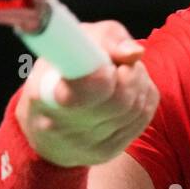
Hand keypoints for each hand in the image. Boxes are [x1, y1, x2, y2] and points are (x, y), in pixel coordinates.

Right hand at [17, 20, 159, 166]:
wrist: (45, 128)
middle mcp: (63, 127)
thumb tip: (135, 53)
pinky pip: (144, 116)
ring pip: (137, 106)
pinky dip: (142, 96)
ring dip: (138, 82)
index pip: (82, 91)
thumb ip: (105, 37)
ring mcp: (87, 145)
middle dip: (129, 73)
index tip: (106, 67)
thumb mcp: (70, 42)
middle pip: (120, 100)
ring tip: (119, 73)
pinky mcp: (108, 151)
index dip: (100, 77)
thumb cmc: (58, 74)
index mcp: (46, 95)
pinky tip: (127, 89)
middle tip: (117, 62)